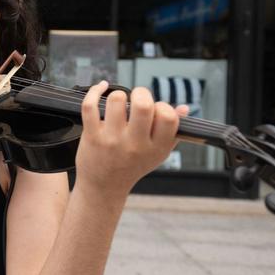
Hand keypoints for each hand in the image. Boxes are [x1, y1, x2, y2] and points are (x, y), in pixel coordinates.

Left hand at [75, 81, 188, 204]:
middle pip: (143, 105)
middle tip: (137, 99)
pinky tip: (102, 87)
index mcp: (156, 147)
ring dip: (118, 95)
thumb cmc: (132, 166)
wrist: (104, 186)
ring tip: (118, 102)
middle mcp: (135, 144)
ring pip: (116, 100)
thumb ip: (172, 132)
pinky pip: (90, 106)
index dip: (163, 106)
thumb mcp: (157, 154)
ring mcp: (112, 140)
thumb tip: (184, 108)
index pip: (168, 117)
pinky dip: (95, 91)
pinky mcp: (92, 136)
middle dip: (141, 93)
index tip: (155, 110)